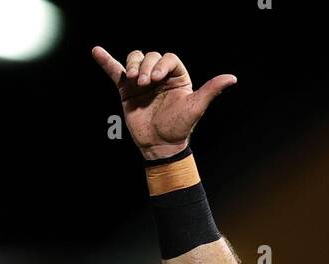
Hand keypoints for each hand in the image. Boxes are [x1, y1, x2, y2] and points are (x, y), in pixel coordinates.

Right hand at [91, 46, 236, 158]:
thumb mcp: (196, 107)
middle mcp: (159, 76)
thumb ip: (211, 91)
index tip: (156, 78)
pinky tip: (97, 52)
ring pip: (134, 60)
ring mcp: (142, 82)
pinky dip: (106, 61)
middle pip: (149, 57)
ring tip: (134, 80)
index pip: (168, 59)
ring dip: (132, 65)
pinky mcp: (127, 90)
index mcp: (176, 77)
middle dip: (145, 66)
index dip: (160, 64)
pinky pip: (115, 72)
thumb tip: (232, 78)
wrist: (161, 147)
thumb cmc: (180, 128)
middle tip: (144, 84)